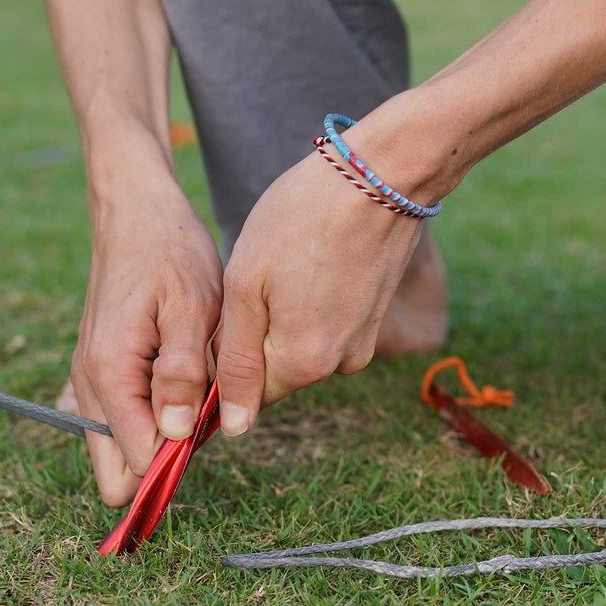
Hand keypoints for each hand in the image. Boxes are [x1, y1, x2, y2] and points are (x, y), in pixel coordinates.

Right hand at [73, 176, 221, 504]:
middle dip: (166, 460)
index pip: (136, 461)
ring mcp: (94, 379)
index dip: (179, 461)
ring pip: (124, 442)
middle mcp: (91, 387)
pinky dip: (161, 408)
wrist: (141, 214)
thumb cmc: (172, 255)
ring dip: (167, 430)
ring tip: (203, 387)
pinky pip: (129, 412)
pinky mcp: (108, 368)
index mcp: (111, 376)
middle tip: (207, 417)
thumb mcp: (192, 309)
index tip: (212, 430)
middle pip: (118, 467)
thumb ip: (182, 373)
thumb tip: (173, 435)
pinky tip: (191, 378)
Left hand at [214, 132, 428, 435]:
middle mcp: (339, 364)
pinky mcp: (375, 316)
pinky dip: (310, 302)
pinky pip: (328, 325)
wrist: (382, 177)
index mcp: (303, 362)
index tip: (224, 311)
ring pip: (301, 345)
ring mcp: (363, 340)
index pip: (244, 395)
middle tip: (253, 276)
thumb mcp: (247, 285)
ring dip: (282, 317)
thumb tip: (234, 428)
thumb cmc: (304, 219)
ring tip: (285, 263)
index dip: (223, 359)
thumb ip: (237, 361)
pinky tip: (308, 261)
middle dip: (255, 335)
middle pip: (275, 370)